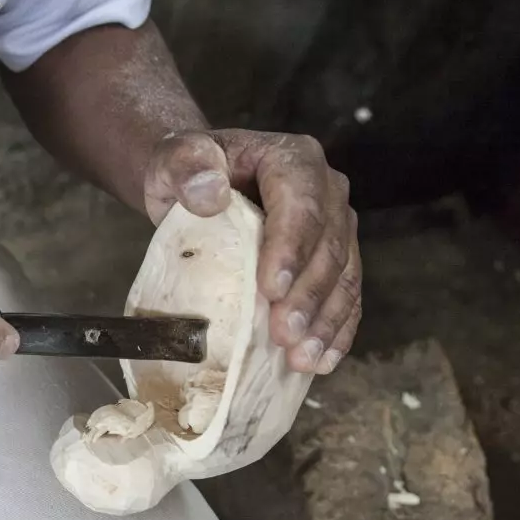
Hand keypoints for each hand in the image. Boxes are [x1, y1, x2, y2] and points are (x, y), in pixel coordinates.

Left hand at [143, 129, 360, 374]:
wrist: (197, 184)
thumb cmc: (188, 173)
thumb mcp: (174, 159)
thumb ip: (186, 165)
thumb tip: (210, 194)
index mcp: (295, 160)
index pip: (301, 204)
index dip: (290, 249)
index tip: (270, 290)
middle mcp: (327, 191)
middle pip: (328, 247)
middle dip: (308, 297)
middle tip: (284, 337)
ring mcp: (335, 227)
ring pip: (344, 277)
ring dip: (325, 322)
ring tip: (302, 359)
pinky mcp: (332, 261)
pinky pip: (345, 297)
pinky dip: (335, 330)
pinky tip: (321, 360)